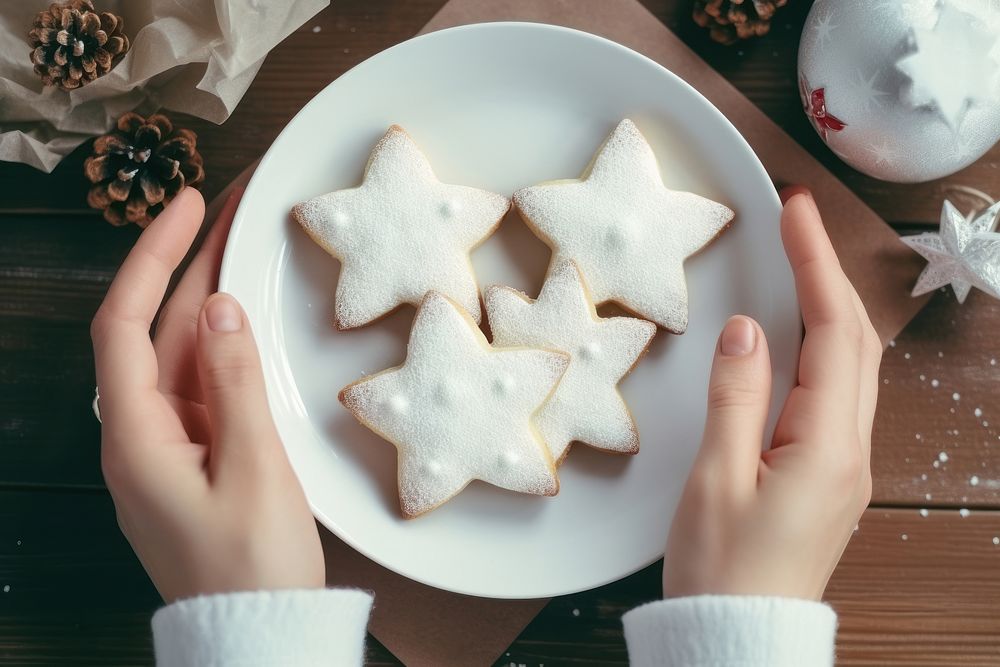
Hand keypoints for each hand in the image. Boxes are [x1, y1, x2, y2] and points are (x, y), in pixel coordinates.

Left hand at [91, 188, 323, 602]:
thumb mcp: (255, 469)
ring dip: (206, 303)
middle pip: (152, 333)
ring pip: (178, 358)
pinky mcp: (193, 461)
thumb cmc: (254, 567)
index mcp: (136, 440)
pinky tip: (244, 325)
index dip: (152, 257)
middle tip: (231, 211)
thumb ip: (236, 383)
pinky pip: (201, 389)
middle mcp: (139, 438)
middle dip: (187, 267)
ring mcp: (165, 450)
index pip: (124, 324)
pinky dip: (222, 349)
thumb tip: (218, 307)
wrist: (259, 637)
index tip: (189, 206)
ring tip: (241, 249)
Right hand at [662, 186, 880, 600]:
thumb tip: (746, 330)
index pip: (834, 333)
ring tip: (795, 265)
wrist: (736, 639)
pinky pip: (833, 396)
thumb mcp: (717, 479)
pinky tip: (792, 338)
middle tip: (795, 223)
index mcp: (827, 447)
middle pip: (855, 342)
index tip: (796, 212)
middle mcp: (849, 452)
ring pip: (849, 368)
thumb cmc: (722, 570)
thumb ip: (736, 397)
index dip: (815, 264)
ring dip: (827, 309)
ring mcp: (842, 466)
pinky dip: (818, 350)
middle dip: (828, 274)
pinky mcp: (824, 478)